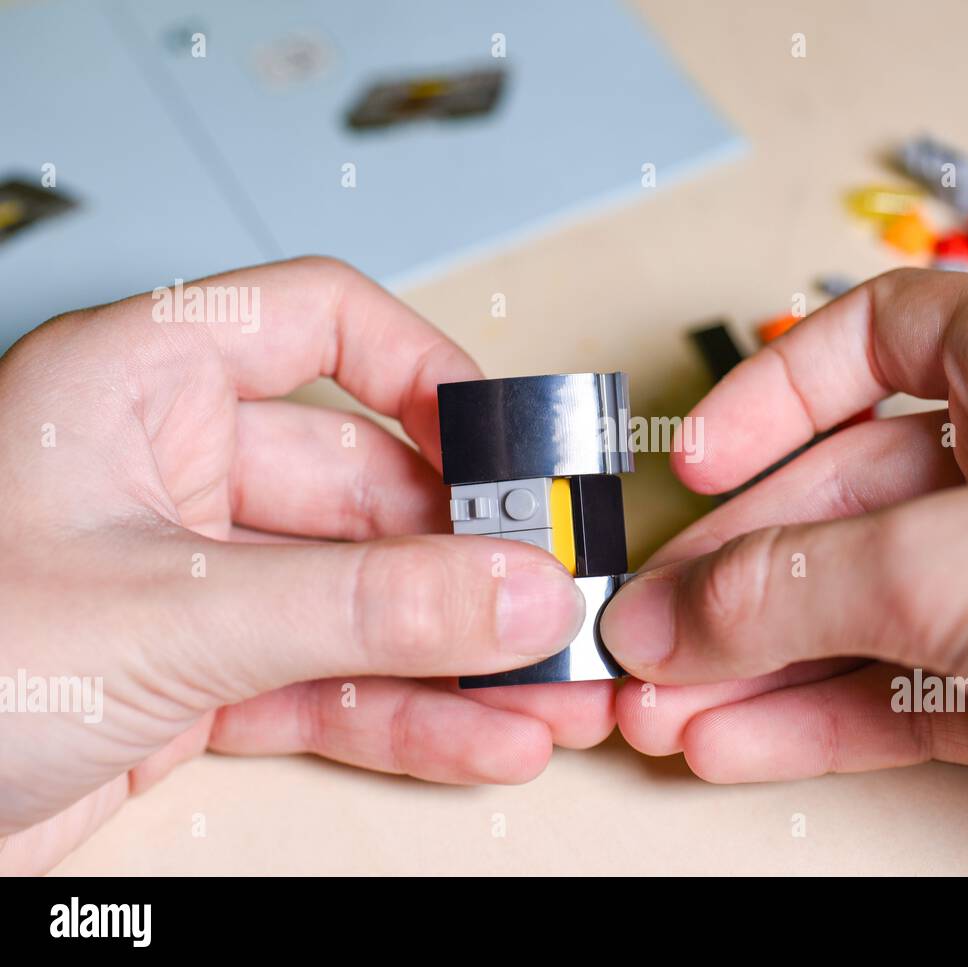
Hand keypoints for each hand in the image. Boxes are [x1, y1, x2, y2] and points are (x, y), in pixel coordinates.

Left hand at [0, 257, 612, 872]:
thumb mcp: (173, 617)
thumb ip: (360, 604)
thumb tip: (509, 588)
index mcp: (138, 385)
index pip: (321, 324)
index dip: (428, 377)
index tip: (511, 448)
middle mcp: (168, 472)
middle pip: (366, 486)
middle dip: (468, 559)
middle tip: (556, 601)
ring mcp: (188, 580)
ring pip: (358, 597)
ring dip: (455, 651)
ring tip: (546, 689)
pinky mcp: (193, 676)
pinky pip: (327, 678)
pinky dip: (405, 712)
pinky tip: (480, 737)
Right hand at [601, 268, 967, 874]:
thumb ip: (800, 584)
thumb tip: (681, 611)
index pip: (879, 342)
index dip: (777, 392)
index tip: (702, 459)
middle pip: (843, 503)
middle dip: (737, 573)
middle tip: (652, 625)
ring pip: (858, 611)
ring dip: (753, 659)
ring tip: (665, 701)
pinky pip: (893, 695)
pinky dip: (809, 717)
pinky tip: (737, 737)